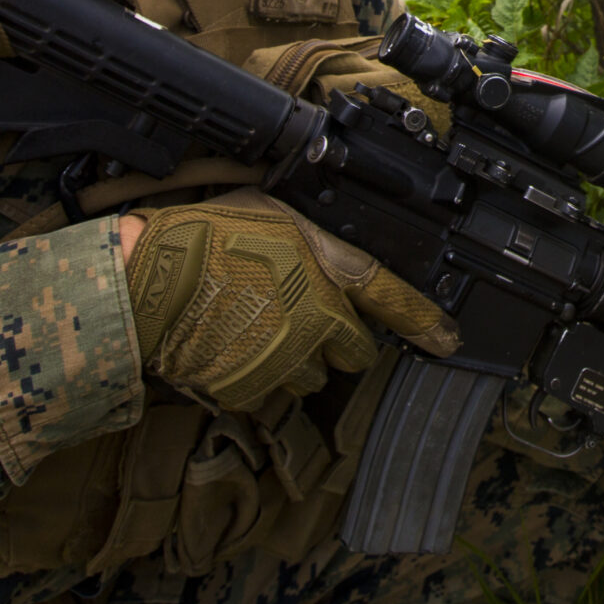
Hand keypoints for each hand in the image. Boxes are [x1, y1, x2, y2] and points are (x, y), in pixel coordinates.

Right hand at [123, 189, 456, 410]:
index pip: (394, 300)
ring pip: (312, 375)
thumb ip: (312, 238)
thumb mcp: (273, 211)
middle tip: (303, 319)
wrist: (154, 280)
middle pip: (356, 351)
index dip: (427, 323)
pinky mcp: (254, 390)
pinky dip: (256, 377)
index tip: (448, 340)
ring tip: (256, 328)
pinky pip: (268, 392)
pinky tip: (232, 348)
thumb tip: (327, 244)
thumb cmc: (207, 235)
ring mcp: (288, 360)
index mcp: (328, 271)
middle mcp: (318, 321)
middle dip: (339, 341)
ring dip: (297, 361)